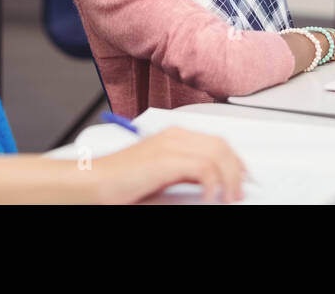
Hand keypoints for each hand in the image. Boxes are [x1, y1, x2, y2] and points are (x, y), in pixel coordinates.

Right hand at [94, 127, 246, 203]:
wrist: (91, 184)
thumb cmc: (118, 184)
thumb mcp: (159, 178)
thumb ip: (183, 175)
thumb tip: (212, 186)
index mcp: (172, 136)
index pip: (216, 142)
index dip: (235, 161)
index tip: (243, 179)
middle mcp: (174, 136)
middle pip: (222, 146)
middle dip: (238, 169)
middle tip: (242, 191)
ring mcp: (170, 145)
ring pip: (218, 154)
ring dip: (231, 178)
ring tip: (231, 198)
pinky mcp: (166, 159)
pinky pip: (205, 167)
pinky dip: (215, 183)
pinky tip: (213, 198)